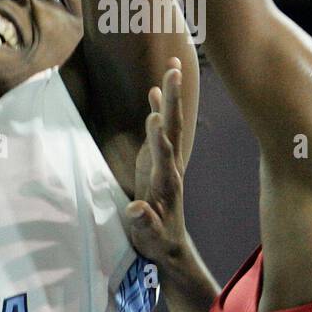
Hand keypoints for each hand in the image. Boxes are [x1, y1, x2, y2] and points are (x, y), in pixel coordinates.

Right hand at [127, 57, 188, 270]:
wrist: (169, 243)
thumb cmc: (156, 241)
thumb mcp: (149, 237)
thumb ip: (144, 223)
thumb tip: (136, 211)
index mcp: (166, 183)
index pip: (163, 156)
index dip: (157, 138)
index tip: (152, 117)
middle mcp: (170, 165)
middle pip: (172, 128)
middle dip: (173, 100)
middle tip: (174, 72)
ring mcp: (166, 160)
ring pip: (170, 123)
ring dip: (171, 96)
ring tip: (173, 67)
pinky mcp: (159, 159)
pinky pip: (161, 129)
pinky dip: (160, 108)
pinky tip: (157, 90)